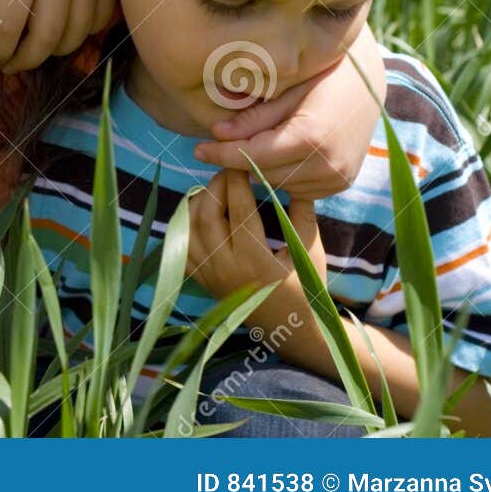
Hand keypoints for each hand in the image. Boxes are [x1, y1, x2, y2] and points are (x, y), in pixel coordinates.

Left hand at [186, 170, 326, 337]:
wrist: (291, 329)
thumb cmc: (306, 287)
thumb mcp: (310, 249)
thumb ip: (302, 212)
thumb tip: (294, 175)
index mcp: (255, 260)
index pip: (238, 209)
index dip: (237, 180)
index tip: (243, 163)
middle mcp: (225, 268)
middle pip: (207, 215)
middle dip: (215, 186)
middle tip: (229, 172)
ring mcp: (209, 275)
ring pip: (188, 227)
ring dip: (198, 201)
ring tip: (216, 188)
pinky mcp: (201, 280)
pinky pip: (180, 246)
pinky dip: (185, 223)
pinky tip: (200, 210)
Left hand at [193, 23, 385, 197]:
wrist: (368, 84)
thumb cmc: (323, 78)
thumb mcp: (286, 90)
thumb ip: (253, 117)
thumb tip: (216, 134)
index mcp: (312, 138)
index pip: (253, 156)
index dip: (221, 154)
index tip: (197, 149)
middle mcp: (328, 165)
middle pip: (263, 172)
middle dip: (238, 160)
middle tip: (218, 144)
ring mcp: (337, 178)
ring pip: (278, 183)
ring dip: (260, 168)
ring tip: (254, 142)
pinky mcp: (341, 184)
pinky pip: (298, 188)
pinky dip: (282, 174)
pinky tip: (278, 153)